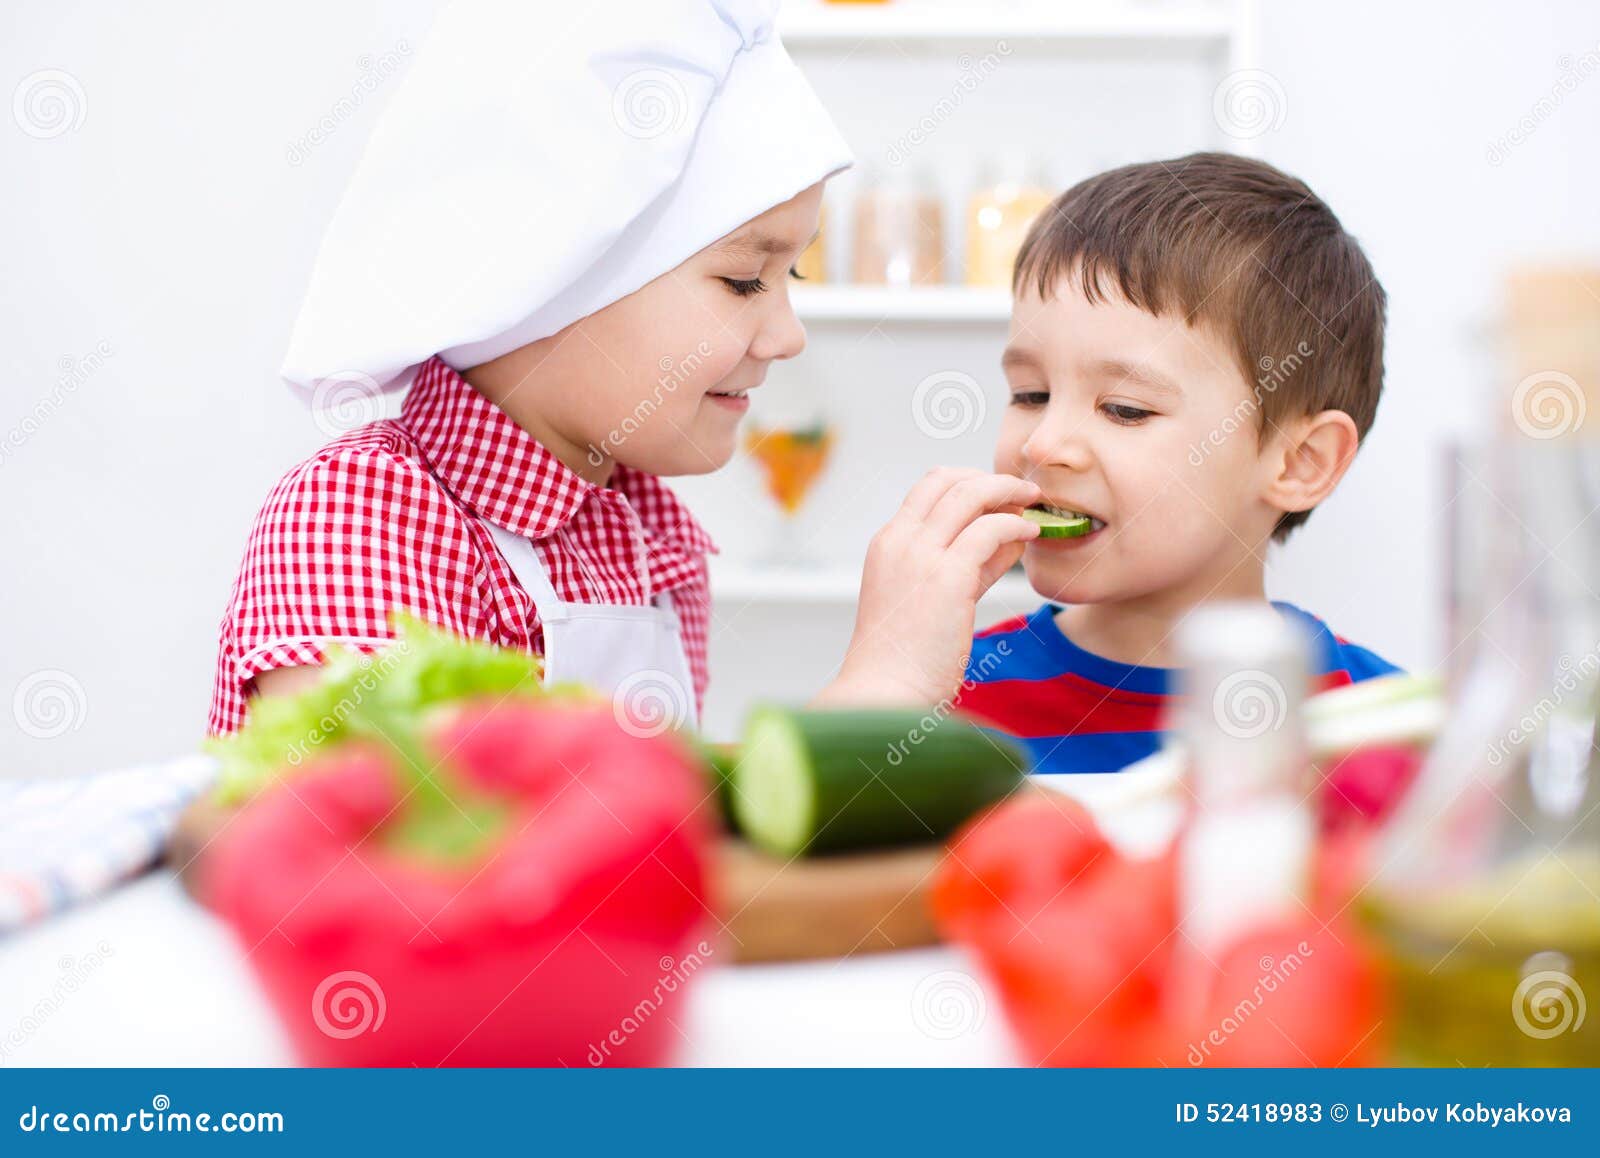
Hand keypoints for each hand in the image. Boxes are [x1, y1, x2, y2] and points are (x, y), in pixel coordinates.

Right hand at [818, 468, 1040, 706]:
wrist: (884, 691)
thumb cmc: (904, 657)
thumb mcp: (927, 599)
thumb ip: (963, 566)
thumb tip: (1004, 542)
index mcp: (888, 544)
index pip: (928, 488)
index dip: (967, 483)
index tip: (996, 496)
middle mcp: (900, 541)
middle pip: (947, 479)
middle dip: (989, 477)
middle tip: (1021, 490)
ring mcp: (921, 556)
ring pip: (970, 494)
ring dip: (1008, 492)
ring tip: (1032, 504)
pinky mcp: (948, 577)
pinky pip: (990, 530)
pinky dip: (1015, 526)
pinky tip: (1030, 536)